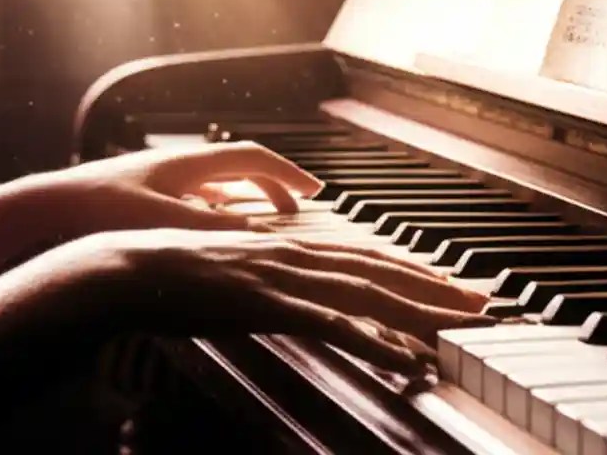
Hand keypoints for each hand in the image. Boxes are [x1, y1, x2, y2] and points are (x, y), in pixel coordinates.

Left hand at [21, 142, 324, 235]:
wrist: (44, 209)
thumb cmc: (96, 212)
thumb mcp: (160, 223)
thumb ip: (209, 230)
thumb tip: (257, 236)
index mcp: (188, 163)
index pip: (253, 158)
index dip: (287, 174)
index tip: (314, 191)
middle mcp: (178, 166)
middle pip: (240, 166)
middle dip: (274, 183)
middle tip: (298, 205)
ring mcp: (161, 179)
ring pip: (218, 182)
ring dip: (248, 196)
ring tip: (266, 217)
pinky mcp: (144, 196)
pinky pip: (195, 197)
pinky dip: (218, 208)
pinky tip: (216, 228)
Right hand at [83, 228, 494, 376]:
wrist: (123, 269)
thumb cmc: (173, 278)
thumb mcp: (233, 281)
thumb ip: (270, 288)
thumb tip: (295, 304)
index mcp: (289, 249)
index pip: (366, 259)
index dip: (413, 272)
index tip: (449, 287)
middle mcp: (296, 255)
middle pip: (382, 272)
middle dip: (436, 289)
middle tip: (482, 306)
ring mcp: (284, 277)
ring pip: (368, 293)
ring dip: (421, 310)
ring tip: (462, 327)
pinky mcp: (266, 303)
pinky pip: (330, 325)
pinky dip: (372, 340)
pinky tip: (402, 357)